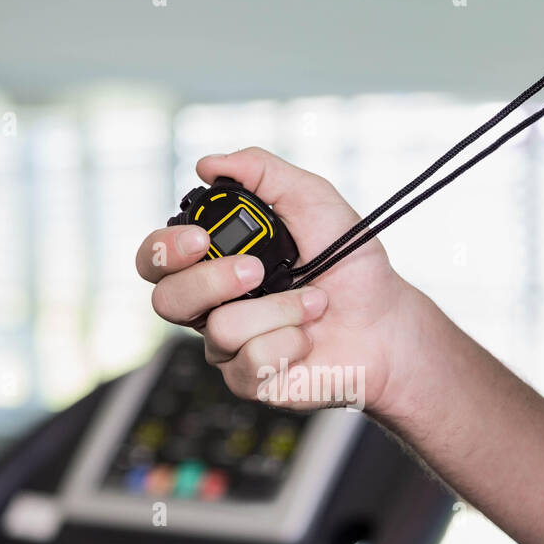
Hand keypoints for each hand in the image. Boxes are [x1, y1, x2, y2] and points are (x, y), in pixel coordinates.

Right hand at [135, 147, 419, 413]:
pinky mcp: (249, 381)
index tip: (200, 238)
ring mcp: (228, 347)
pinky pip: (250, 361)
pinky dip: (289, 343)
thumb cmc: (351, 267)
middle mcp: (213, 306)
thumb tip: (210, 163)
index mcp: (214, 262)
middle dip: (210, 282)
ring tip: (314, 304)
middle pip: (166, 300)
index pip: (156, 259)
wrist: (387, 324)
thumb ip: (263, 172)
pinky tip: (308, 339)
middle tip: (256, 272)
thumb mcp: (314, 201)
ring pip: (220, 330)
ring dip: (280, 310)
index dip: (163, 250)